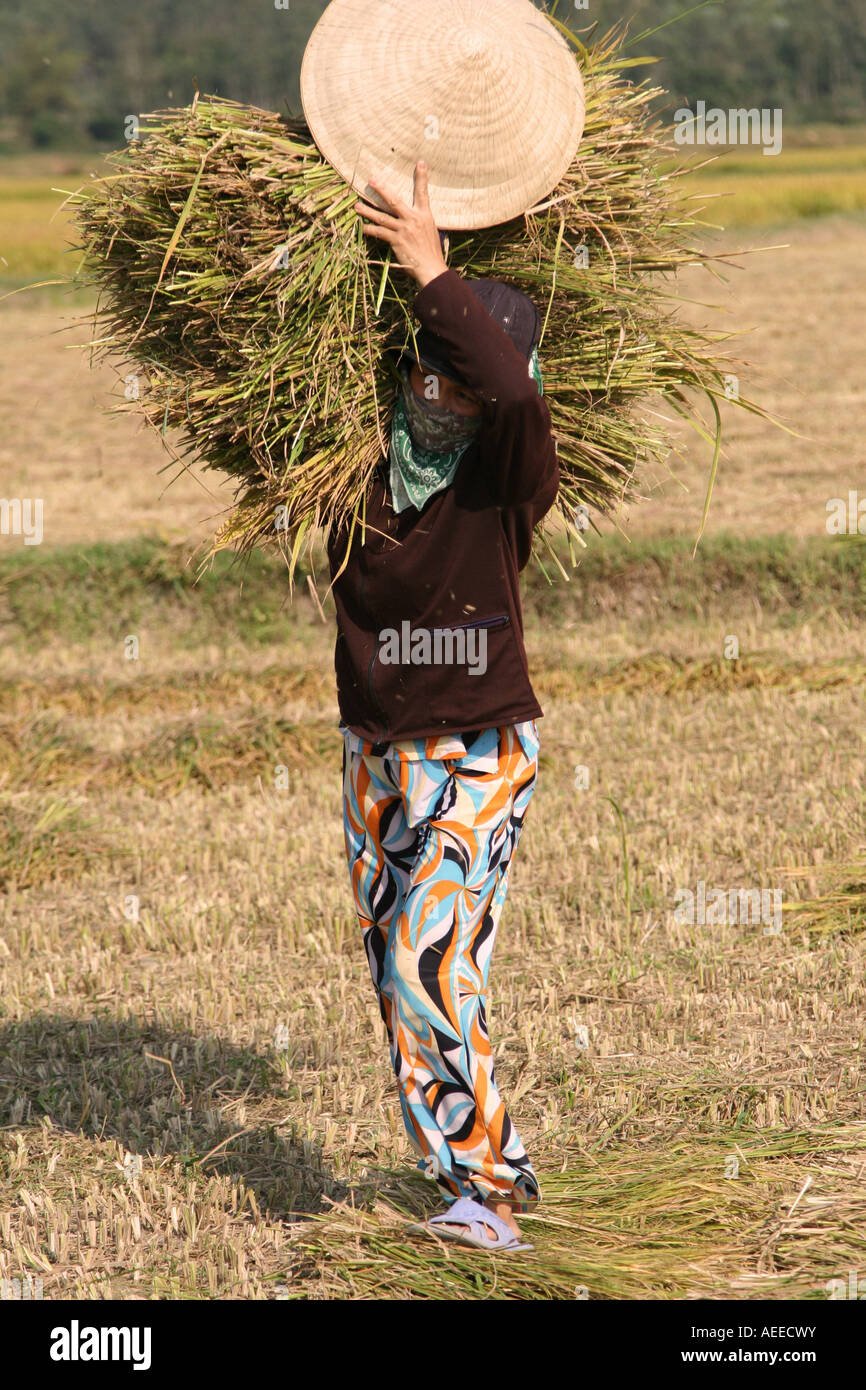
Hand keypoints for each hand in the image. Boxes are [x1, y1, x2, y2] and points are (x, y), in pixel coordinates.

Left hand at [355, 160, 447, 287]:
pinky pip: (380, 233)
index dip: (421, 177)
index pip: (423, 193)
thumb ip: (421, 221)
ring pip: (382, 217)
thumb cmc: (431, 253)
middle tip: (372, 180)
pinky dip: (370, 230)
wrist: (431, 269)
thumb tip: (413, 217)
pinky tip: (363, 227)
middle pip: (395, 200)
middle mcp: (414, 219)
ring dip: (368, 211)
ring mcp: (404, 229)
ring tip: (357, 206)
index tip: (420, 162)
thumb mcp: (431, 232)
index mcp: (424, 215)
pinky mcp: (397, 241)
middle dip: (382, 189)